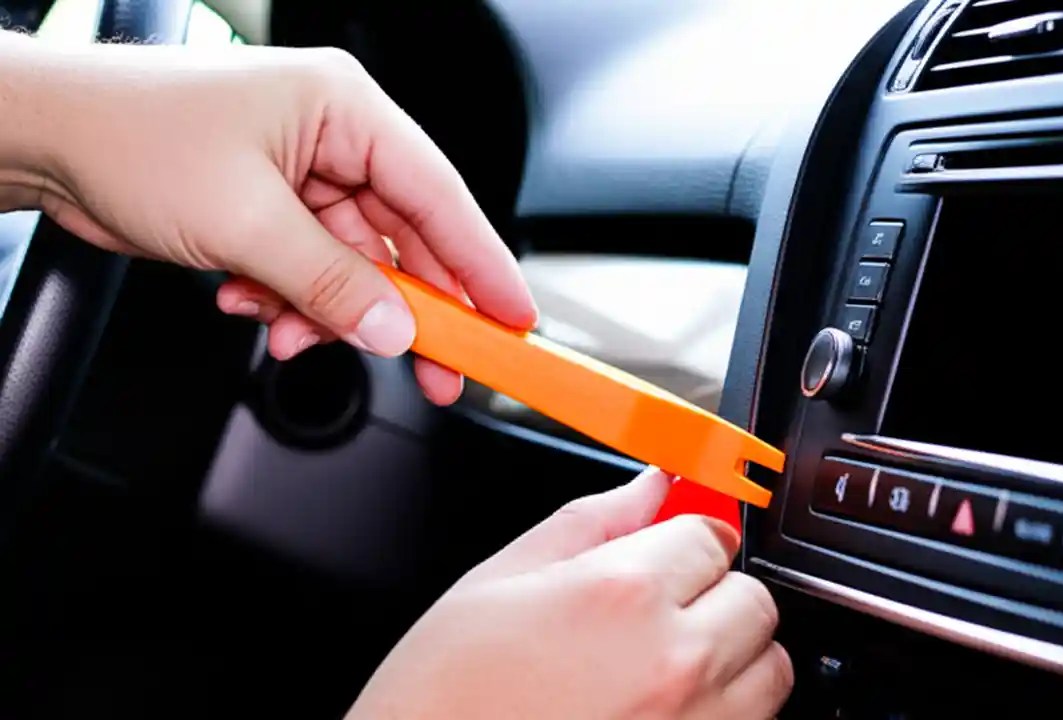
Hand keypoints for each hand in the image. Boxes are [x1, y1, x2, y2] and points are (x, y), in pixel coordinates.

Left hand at [0, 35, 535, 403]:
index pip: (440, 195)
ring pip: (355, 267)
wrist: (44, 139)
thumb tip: (394, 328)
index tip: (512, 318)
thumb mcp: (245, 221)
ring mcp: (303, 175)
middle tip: (439, 369)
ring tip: (288, 331)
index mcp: (344, 109)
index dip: (483, 263)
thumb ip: (331, 282)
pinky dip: (291, 302)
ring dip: (328, 312)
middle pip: (405, 239)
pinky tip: (253, 304)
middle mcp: (333, 138)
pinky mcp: (274, 209)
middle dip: (408, 310)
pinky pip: (313, 272)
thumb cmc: (129, 135)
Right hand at [347, 467, 793, 718]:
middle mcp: (675, 661)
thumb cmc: (443, 697)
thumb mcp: (497, 582)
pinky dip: (725, 713)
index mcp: (623, 593)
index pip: (713, 534)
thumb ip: (590, 523)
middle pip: (753, 600)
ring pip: (769, 670)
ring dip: (733, 658)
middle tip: (661, 612)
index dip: (686, 538)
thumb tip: (648, 486)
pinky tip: (665, 709)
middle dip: (715, 594)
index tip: (669, 551)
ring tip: (665, 668)